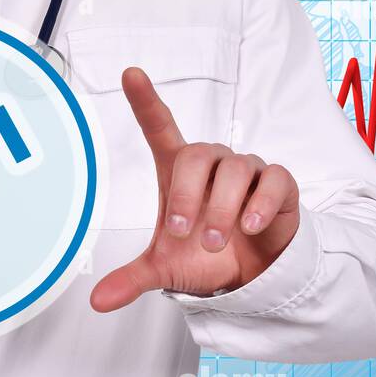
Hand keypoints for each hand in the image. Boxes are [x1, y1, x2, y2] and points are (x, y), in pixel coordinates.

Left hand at [90, 67, 298, 311]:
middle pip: (198, 154)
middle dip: (188, 195)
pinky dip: (260, 204)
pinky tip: (250, 227)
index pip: (160, 126)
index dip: (146, 100)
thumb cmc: (204, 255)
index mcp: (178, 171)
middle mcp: (212, 163)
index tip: (130, 74)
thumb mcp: (165, 270)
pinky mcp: (278, 184)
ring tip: (215, 242)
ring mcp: (246, 170)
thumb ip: (132, 280)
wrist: (251, 274)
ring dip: (222, 208)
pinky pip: (273, 179)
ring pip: (235, 169)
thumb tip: (97, 302)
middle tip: (184, 233)